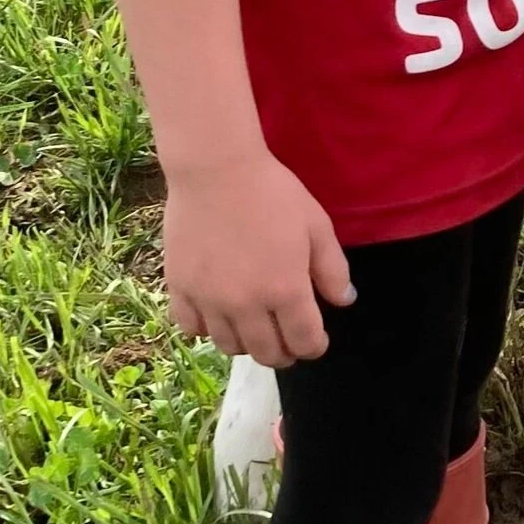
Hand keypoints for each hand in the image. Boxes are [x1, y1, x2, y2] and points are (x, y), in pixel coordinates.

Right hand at [160, 150, 354, 369]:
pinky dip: (206, 328)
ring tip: (254, 328)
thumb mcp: (317, 226)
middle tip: (288, 341)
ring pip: (229, 346)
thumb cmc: (273, 193)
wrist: (216, 170)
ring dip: (247, 344)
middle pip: (267, 353)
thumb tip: (343, 302)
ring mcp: (209, 300)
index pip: (304, 341)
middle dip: (284, 353)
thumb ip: (333, 269)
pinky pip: (191, 327)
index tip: (316, 340)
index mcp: (286, 290)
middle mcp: (247, 305)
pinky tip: (216, 313)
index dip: (314, 346)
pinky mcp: (179, 288)